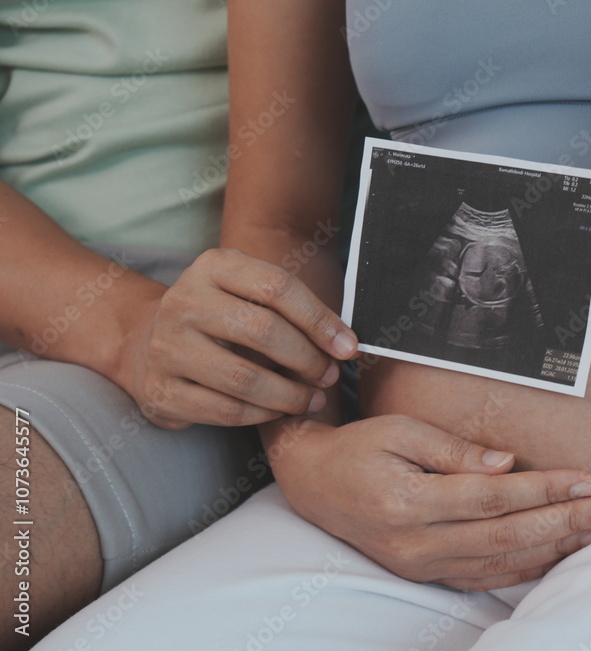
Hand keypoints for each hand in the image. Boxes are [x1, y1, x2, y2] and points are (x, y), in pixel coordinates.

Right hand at [115, 248, 357, 428]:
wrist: (149, 343)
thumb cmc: (223, 319)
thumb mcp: (251, 295)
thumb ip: (294, 309)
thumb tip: (346, 344)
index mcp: (213, 266)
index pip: (277, 287)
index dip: (320, 320)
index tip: (348, 346)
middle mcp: (183, 301)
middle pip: (263, 331)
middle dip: (308, 359)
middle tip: (330, 376)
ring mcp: (166, 346)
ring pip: (244, 379)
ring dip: (290, 395)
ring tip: (312, 399)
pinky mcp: (161, 389)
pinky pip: (225, 410)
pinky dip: (262, 415)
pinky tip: (280, 411)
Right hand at [267, 414, 590, 590]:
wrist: (315, 485)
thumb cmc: (360, 447)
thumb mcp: (399, 430)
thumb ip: (453, 448)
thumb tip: (507, 462)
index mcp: (407, 501)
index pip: (490, 498)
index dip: (542, 490)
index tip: (586, 479)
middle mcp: (415, 542)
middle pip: (504, 535)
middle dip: (563, 521)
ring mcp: (420, 564)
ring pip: (499, 562)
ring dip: (553, 548)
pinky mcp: (424, 573)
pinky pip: (483, 577)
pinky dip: (524, 569)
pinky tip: (556, 555)